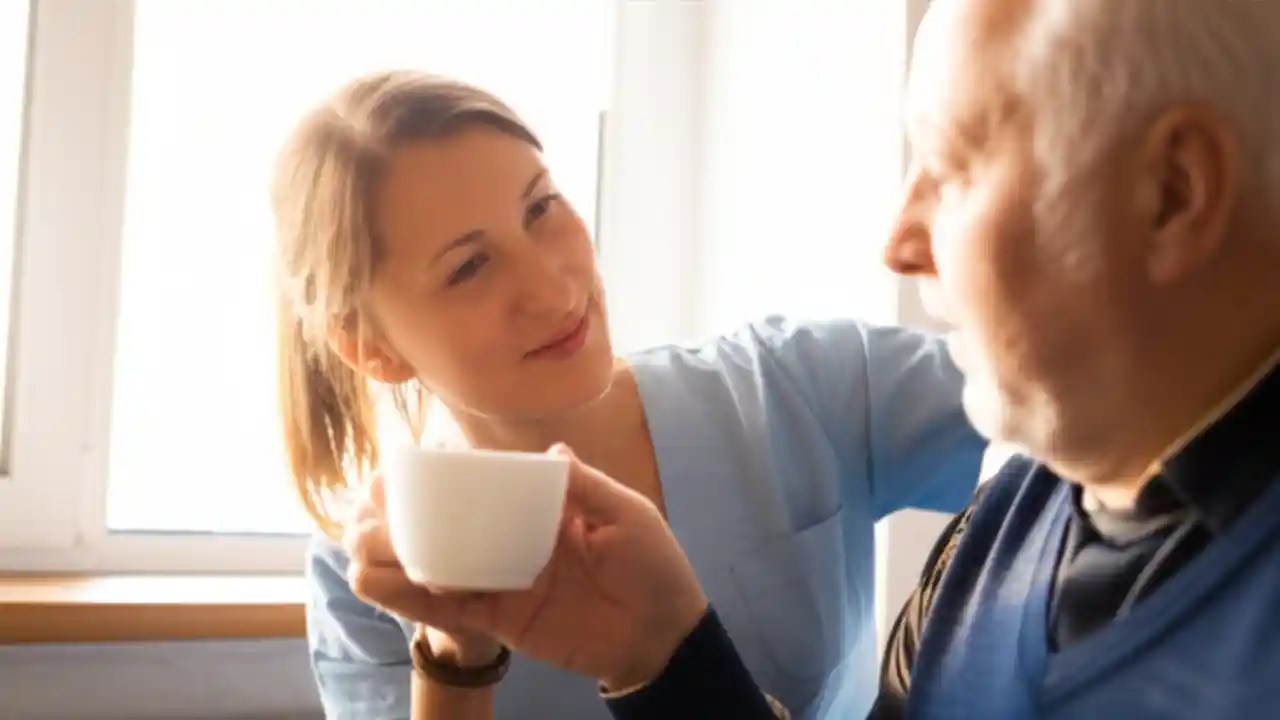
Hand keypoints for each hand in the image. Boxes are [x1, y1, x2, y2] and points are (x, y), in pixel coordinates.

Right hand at [345, 445, 708, 689]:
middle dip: (409, 517)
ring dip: (400, 557)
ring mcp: (505, 581)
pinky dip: (415, 597)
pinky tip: (381, 583)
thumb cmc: (655, 568)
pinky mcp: (501, 618)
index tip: (408, 465)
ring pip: (441, 566)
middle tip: (371, 508)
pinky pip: (451, 608)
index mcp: (544, 511)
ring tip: (360, 547)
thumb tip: (551, 449)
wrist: (664, 638)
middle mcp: (516, 541)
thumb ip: (584, 485)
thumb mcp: (627, 515)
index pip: (490, 488)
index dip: (451, 478)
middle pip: (454, 525)